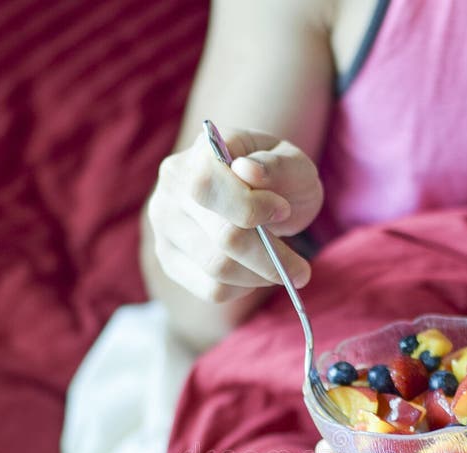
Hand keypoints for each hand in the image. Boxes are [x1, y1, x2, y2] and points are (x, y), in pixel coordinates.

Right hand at [147, 128, 322, 303]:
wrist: (257, 197)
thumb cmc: (277, 178)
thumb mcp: (293, 163)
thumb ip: (278, 164)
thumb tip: (248, 170)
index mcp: (200, 150)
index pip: (208, 183)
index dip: (249, 206)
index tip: (283, 211)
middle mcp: (173, 186)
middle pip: (222, 235)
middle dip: (270, 257)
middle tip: (302, 270)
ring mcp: (165, 225)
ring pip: (217, 268)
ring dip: (261, 276)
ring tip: (284, 272)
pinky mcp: (170, 259)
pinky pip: (211, 289)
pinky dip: (243, 289)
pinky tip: (255, 274)